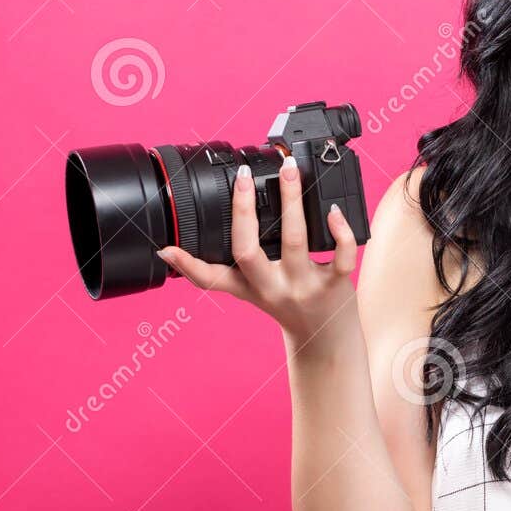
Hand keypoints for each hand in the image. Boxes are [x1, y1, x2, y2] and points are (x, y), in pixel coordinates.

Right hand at [155, 155, 360, 349]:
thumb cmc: (289, 306)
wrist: (327, 339)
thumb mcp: (250, 293)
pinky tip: (333, 211)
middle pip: (249, 252)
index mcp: (249, 287)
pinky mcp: (335, 284)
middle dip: (243, 211)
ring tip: (289, 171)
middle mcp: (272, 287)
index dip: (188, 264)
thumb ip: (220, 273)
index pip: (212, 278)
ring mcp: (304, 285)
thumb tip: (173, 252)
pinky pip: (341, 256)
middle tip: (243, 177)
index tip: (169, 246)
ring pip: (295, 240)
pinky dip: (340, 231)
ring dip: (291, 201)